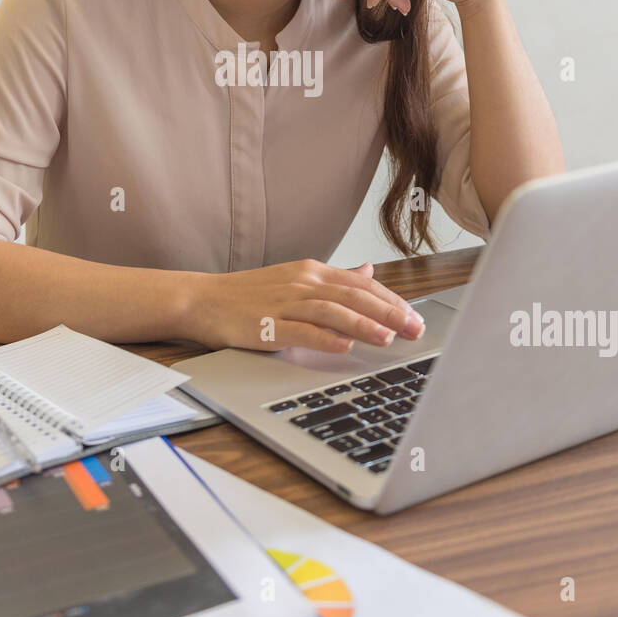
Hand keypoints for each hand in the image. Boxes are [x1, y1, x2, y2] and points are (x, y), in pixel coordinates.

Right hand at [187, 259, 425, 353]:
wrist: (202, 300)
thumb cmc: (249, 294)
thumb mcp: (296, 278)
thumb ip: (334, 278)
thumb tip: (369, 270)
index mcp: (311, 271)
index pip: (361, 284)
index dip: (391, 300)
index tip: (414, 316)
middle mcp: (301, 283)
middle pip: (353, 296)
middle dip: (389, 312)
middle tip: (415, 329)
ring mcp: (284, 303)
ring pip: (332, 311)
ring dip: (364, 324)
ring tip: (389, 337)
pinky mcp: (266, 325)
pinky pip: (301, 331)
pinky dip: (325, 338)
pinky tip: (345, 346)